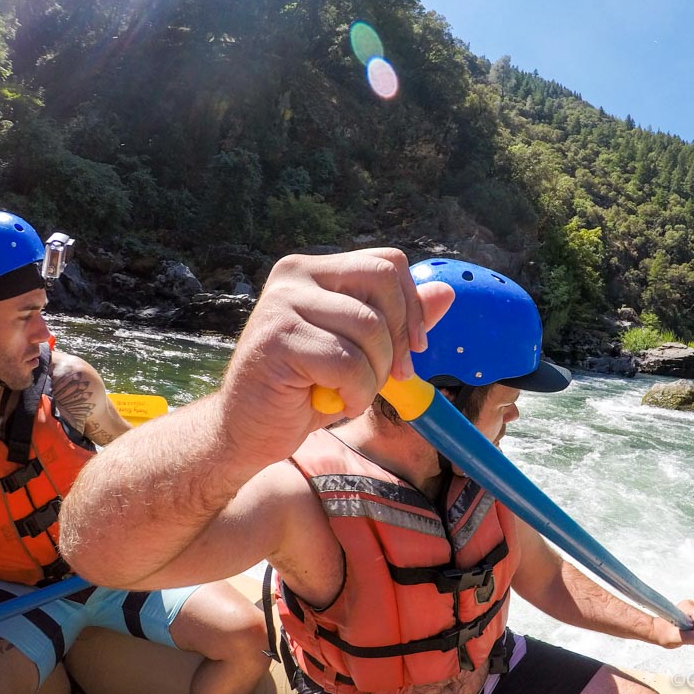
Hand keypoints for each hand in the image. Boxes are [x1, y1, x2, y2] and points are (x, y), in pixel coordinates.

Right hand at [218, 249, 454, 465]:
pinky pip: (347, 362)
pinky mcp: (277, 337)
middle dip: (399, 338)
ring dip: (375, 374)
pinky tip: (335, 402)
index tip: (416, 348)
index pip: (388, 262)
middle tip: (392, 378)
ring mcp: (282, 302)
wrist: (247, 430)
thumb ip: (399, 322)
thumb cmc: (305, 390)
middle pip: (384, 282)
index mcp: (318, 270)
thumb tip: (446, 293)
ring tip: (351, 393)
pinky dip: (356, 392)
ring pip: (369, 327)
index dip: (413, 306)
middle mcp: (296, 274)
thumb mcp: (362, 352)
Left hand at [652, 599, 693, 647]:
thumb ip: (693, 638)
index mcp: (687, 607)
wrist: (657, 630)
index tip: (687, 632)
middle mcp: (690, 605)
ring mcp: (691, 608)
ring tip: (684, 631)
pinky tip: (685, 630)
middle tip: (685, 633)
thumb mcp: (678, 639)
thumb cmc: (664, 633)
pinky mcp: (691, 612)